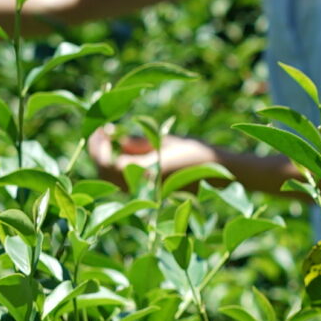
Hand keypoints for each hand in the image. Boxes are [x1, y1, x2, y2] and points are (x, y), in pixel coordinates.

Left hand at [88, 124, 226, 190]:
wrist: (221, 173)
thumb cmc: (197, 154)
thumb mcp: (166, 142)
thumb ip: (138, 143)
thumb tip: (114, 137)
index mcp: (147, 175)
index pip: (108, 163)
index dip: (99, 146)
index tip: (101, 127)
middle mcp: (143, 188)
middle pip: (105, 173)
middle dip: (99, 151)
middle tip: (101, 130)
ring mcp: (146, 192)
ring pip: (112, 178)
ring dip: (108, 157)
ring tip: (113, 135)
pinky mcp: (151, 191)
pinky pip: (125, 179)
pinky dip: (119, 164)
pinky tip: (125, 146)